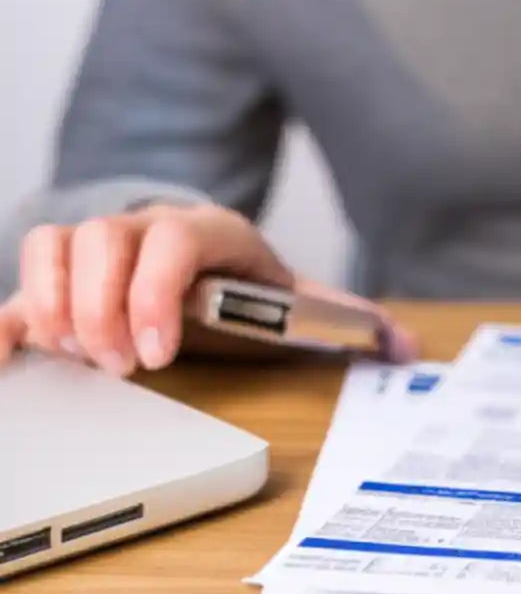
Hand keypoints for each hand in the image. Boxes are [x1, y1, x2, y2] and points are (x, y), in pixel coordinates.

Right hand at [0, 203, 417, 372]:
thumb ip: (345, 319)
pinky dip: (10, 312)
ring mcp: (101, 246)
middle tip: (123, 366)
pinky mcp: (64, 275)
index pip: (175, 239)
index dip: (157, 290)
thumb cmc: (248, 285)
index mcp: (212, 231)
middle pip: (104, 240)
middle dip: (104, 307)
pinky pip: (22, 276)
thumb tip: (408, 347)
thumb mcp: (295, 298)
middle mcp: (149, 226)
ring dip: (55, 305)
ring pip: (56, 245)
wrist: (206, 259)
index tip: (159, 354)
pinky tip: (8, 354)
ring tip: (80, 358)